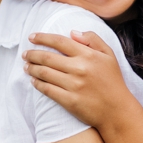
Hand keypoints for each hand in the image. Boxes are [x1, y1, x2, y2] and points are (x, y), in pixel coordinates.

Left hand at [23, 31, 137, 128]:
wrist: (117, 110)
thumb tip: (72, 32)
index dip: (42, 38)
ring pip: (44, 73)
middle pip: (47, 57)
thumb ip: (92, 39)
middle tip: (25, 54)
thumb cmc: (113, 81)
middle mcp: (79, 68)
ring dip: (31, 69)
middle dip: (32, 54)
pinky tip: (34, 81)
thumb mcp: (109, 55)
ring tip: (26, 66)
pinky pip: (47, 90)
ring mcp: (73, 85)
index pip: (59, 41)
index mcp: (88, 55)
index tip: (32, 37)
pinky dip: (38, 84)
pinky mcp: (69, 101)